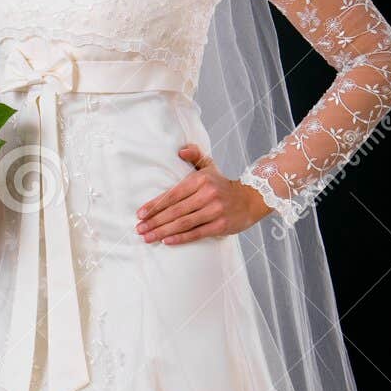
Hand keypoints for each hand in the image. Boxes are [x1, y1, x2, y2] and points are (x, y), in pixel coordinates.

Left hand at [136, 145, 268, 244]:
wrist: (251, 199)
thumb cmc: (222, 185)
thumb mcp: (209, 167)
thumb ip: (194, 156)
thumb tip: (180, 150)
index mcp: (200, 180)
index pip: (172, 194)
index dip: (155, 205)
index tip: (140, 214)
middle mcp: (207, 194)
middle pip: (175, 210)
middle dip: (154, 221)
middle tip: (139, 229)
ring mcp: (215, 211)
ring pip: (183, 223)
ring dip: (162, 231)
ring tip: (147, 237)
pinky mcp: (221, 225)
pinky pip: (196, 233)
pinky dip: (180, 238)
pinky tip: (166, 241)